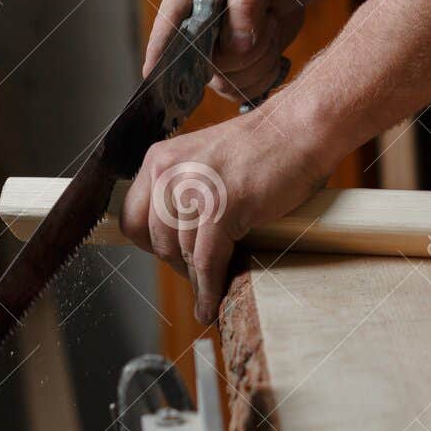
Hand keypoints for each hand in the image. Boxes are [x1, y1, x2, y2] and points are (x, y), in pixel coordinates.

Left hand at [119, 102, 340, 323]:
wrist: (298, 129)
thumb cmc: (262, 146)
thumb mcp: (202, 160)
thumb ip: (181, 190)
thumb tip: (174, 238)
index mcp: (159, 160)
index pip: (133, 219)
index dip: (152, 246)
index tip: (171, 257)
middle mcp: (169, 173)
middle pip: (157, 241)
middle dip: (178, 264)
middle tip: (199, 275)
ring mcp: (194, 190)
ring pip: (183, 254)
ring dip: (198, 281)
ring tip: (210, 294)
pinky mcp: (221, 208)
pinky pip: (207, 261)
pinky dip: (210, 287)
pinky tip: (214, 301)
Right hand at [142, 0, 307, 102]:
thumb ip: (247, 0)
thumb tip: (236, 45)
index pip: (167, 23)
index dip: (158, 50)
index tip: (151, 73)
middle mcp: (192, 23)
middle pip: (202, 62)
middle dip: (243, 53)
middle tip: (269, 20)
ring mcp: (210, 50)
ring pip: (225, 81)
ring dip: (259, 63)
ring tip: (272, 27)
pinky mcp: (229, 68)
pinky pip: (242, 90)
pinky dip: (265, 76)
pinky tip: (274, 50)